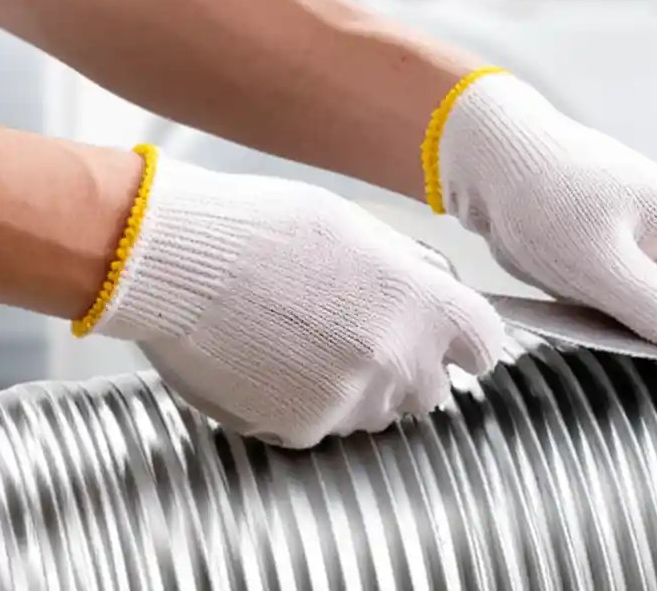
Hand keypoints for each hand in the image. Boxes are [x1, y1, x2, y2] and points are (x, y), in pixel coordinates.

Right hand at [88, 156, 503, 447]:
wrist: (170, 260)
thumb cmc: (264, 229)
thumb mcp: (359, 227)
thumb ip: (410, 271)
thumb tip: (439, 289)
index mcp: (422, 303)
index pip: (486, 346)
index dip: (466, 343)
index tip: (448, 340)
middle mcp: (397, 360)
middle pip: (432, 391)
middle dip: (408, 370)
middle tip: (360, 336)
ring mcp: (350, 401)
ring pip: (377, 412)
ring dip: (357, 388)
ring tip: (304, 343)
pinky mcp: (301, 429)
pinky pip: (324, 426)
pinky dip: (306, 404)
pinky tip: (272, 361)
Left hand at [428, 72, 656, 355]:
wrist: (488, 158)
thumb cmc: (543, 196)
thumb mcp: (603, 267)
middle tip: (635, 354)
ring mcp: (654, 253)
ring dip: (643, 338)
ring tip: (600, 330)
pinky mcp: (622, 264)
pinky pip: (636, 310)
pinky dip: (615, 325)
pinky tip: (584, 320)